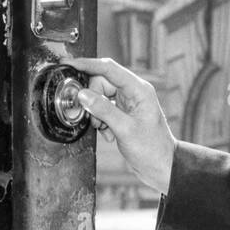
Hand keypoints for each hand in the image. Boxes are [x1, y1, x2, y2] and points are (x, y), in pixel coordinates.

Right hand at [65, 56, 177, 195]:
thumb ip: (103, 110)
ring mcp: (128, 103)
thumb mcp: (125, 129)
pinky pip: (102, 109)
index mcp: (139, 90)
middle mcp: (134, 93)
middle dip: (92, 100)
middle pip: (101, 83)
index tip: (68, 63)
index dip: (87, 64)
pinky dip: (100, 121)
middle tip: (94, 119)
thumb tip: (82, 94)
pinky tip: (109, 134)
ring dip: (96, 113)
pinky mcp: (122, 114)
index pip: (109, 68)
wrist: (161, 167)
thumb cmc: (151, 148)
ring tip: (104, 129)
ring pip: (99, 97)